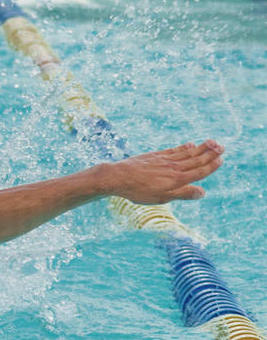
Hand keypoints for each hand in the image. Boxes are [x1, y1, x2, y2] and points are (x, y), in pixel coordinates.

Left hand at [100, 139, 223, 204]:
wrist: (118, 177)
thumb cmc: (139, 191)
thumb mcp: (162, 198)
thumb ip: (182, 194)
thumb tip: (202, 192)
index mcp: (177, 179)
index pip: (199, 171)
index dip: (211, 166)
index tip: (221, 159)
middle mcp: (174, 167)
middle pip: (196, 160)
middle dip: (210, 153)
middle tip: (222, 146)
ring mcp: (165, 160)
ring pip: (187, 153)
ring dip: (201, 147)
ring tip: (212, 142)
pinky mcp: (155, 156)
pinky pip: (174, 150)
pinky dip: (184, 147)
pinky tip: (190, 144)